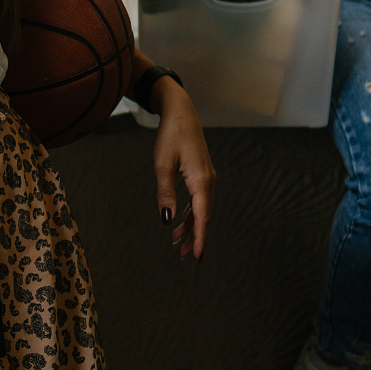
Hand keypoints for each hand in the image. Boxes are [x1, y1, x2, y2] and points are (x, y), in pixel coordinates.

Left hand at [152, 78, 214, 258]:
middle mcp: (208, 182)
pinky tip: (180, 222)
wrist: (181, 113)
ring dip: (191, 226)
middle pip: (204, 216)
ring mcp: (206, 178)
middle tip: (185, 256)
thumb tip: (167, 220)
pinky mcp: (201, 175)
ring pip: (201, 209)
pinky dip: (190, 213)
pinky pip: (198, 200)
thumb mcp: (162, 165)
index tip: (198, 256)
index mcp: (201, 181)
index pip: (202, 217)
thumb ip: (165, 194)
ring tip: (178, 244)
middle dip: (195, 237)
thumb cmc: (171, 136)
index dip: (200, 238)